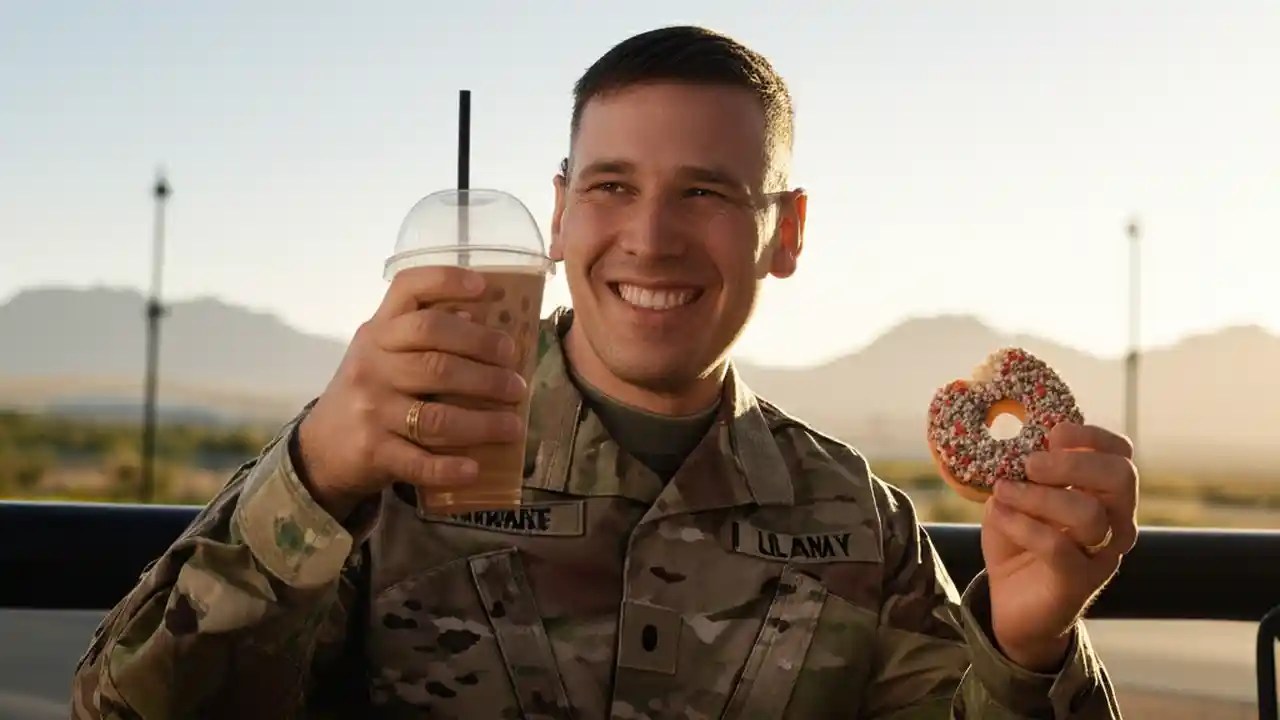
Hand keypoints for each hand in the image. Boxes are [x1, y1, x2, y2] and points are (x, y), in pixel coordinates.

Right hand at [295, 266, 527, 520]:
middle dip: (486, 369)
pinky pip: (419, 462)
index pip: (409, 291)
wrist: (322, 447)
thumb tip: (480, 316)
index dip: (447, 282)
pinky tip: (475, 468)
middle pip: (436, 358)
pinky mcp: (372, 451)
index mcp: (379, 331)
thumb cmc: (371, 390)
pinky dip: (450, 467)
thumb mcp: (384, 351)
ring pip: (436, 417)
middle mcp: (372, 364)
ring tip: (514, 425)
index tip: (486, 289)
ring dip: (483, 423)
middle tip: (517, 382)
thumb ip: (422, 332)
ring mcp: (370, 409)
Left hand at [980, 423, 1139, 671]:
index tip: (1052, 434)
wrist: (1011, 604)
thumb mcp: (1016, 496)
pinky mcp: (1079, 582)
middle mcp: (1116, 523)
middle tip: (1029, 463)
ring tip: (1003, 491)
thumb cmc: (1019, 541)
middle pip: (1120, 477)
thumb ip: (1022, 472)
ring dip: (1037, 495)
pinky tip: (998, 515)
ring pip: (1088, 513)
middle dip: (1071, 462)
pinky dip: (1022, 524)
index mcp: (1105, 495)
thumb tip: (1014, 445)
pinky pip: (1057, 546)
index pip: (1121, 454)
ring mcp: (1102, 554)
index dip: (1091, 437)